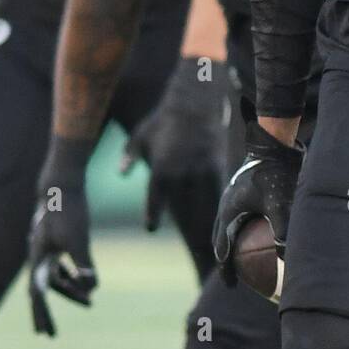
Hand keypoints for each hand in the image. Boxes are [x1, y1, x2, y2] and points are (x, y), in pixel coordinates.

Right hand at [28, 182, 96, 336]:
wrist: (62, 183)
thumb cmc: (70, 210)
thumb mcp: (79, 238)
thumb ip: (84, 264)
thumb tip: (92, 288)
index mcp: (39, 258)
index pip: (38, 294)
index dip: (42, 315)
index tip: (45, 334)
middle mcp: (38, 256)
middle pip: (42, 290)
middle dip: (47, 312)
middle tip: (49, 335)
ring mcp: (45, 248)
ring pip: (54, 278)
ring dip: (69, 291)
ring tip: (89, 302)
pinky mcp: (55, 240)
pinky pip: (59, 265)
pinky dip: (71, 275)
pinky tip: (84, 281)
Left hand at [120, 58, 228, 238]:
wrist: (195, 101)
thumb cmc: (163, 119)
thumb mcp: (140, 135)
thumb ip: (129, 156)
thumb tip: (121, 174)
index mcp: (161, 168)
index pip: (155, 198)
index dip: (152, 214)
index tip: (150, 228)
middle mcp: (182, 172)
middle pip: (183, 209)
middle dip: (187, 230)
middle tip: (190, 247)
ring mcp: (202, 170)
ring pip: (205, 203)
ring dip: (208, 224)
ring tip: (212, 241)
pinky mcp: (218, 165)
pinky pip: (219, 191)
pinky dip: (221, 206)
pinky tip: (227, 220)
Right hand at [213, 105, 303, 285]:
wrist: (274, 142)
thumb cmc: (276, 172)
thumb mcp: (279, 202)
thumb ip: (282, 229)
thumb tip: (284, 257)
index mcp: (229, 210)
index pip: (223, 246)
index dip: (226, 267)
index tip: (231, 284)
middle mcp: (229, 204)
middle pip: (223, 238)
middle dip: (227, 259)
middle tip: (235, 279)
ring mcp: (236, 197)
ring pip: (232, 228)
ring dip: (235, 245)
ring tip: (246, 262)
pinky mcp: (247, 191)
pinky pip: (243, 217)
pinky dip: (246, 231)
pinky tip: (263, 237)